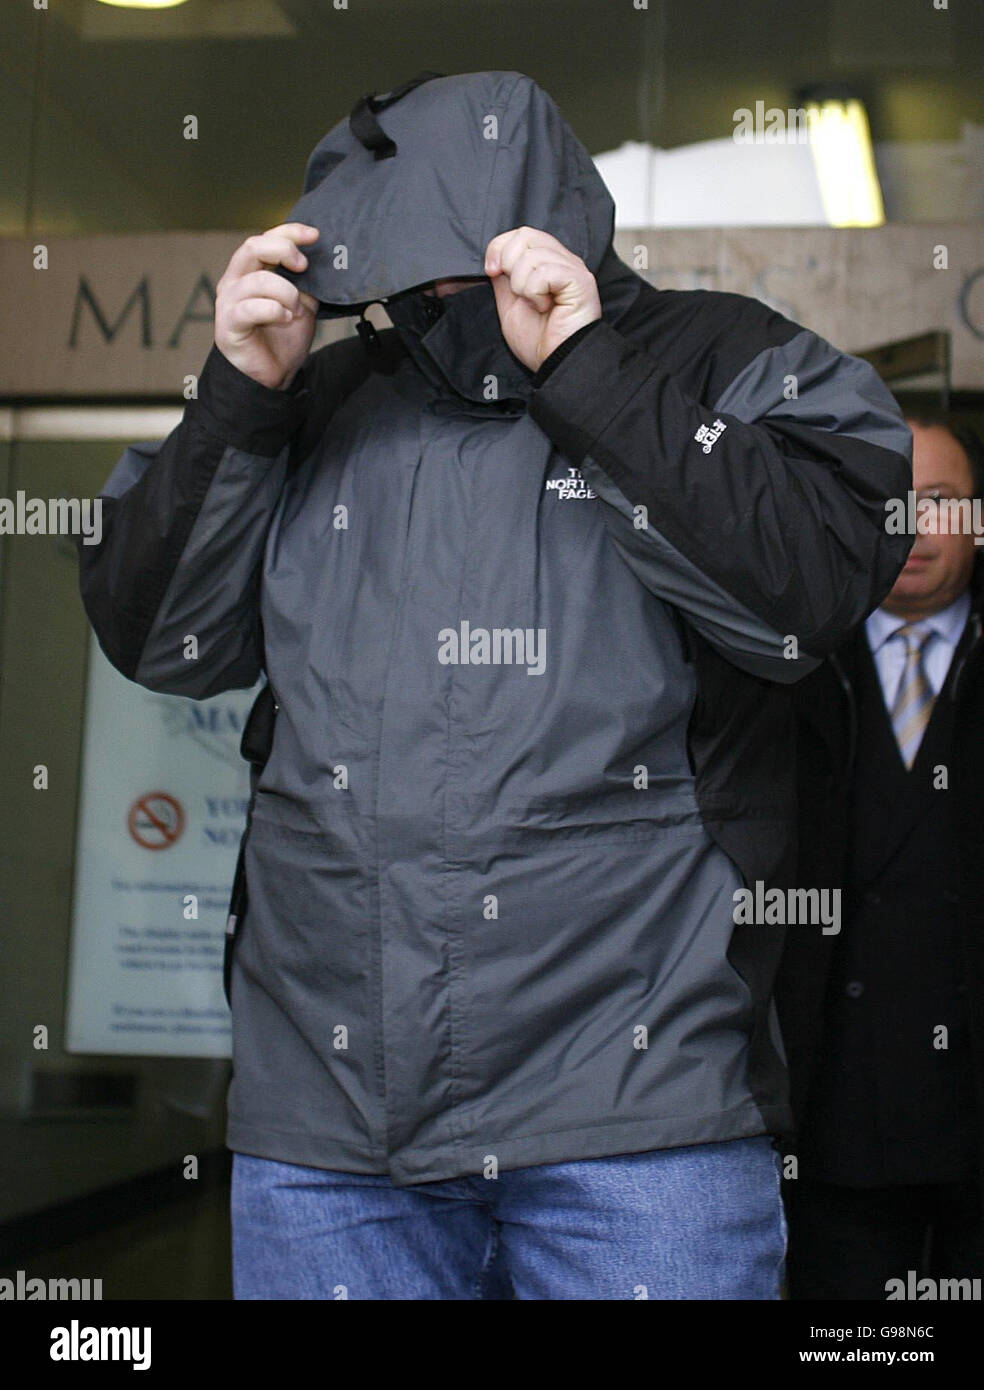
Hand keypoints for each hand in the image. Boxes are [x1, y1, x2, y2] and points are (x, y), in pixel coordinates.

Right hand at [214, 223, 319, 388]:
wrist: (274, 375)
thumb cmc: (283, 338)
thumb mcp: (303, 304)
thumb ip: (306, 283)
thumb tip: (323, 262)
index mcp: (251, 271)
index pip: (265, 238)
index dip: (289, 232)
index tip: (314, 236)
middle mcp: (235, 281)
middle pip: (253, 246)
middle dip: (283, 250)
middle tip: (303, 267)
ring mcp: (229, 301)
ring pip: (258, 280)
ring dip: (286, 293)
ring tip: (296, 311)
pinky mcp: (229, 323)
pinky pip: (252, 308)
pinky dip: (275, 310)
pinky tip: (285, 319)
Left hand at [484, 226, 600, 372]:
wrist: (555, 363)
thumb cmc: (539, 340)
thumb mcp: (510, 304)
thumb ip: (504, 279)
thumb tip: (494, 258)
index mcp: (549, 262)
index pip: (521, 233)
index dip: (499, 247)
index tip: (492, 272)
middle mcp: (564, 260)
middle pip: (525, 235)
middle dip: (508, 264)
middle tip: (517, 293)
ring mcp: (574, 269)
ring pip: (532, 255)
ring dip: (522, 285)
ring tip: (535, 305)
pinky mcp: (580, 281)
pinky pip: (543, 272)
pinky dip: (535, 292)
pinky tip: (545, 307)